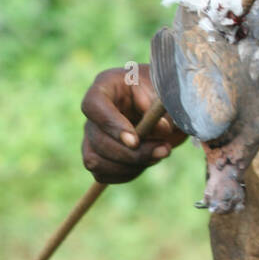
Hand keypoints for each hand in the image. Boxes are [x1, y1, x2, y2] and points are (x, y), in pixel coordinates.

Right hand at [81, 64, 186, 184]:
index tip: (135, 140)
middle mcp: (94, 112)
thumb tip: (161, 130)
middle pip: (97, 139)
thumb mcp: (164, 91)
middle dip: (130, 153)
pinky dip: (127, 173)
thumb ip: (160, 109)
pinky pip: (103, 174)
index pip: (93, 105)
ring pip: (96, 161)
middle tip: (164, 149)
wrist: (164, 106)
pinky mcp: (98, 155)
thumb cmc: (162, 91)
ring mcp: (92, 135)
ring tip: (160, 153)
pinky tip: (149, 161)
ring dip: (130, 165)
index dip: (111, 125)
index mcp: (107, 85)